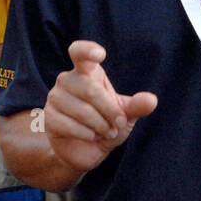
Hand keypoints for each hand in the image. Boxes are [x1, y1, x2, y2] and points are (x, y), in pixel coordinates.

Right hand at [43, 40, 157, 173]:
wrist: (86, 150)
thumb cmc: (106, 125)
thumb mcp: (125, 115)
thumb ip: (136, 106)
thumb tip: (151, 100)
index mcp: (85, 71)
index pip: (80, 53)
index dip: (88, 51)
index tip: (100, 55)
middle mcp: (67, 80)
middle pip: (91, 91)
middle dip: (110, 112)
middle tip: (117, 125)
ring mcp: (55, 98)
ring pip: (82, 111)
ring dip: (100, 126)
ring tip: (105, 132)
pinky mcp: (48, 118)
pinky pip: (70, 126)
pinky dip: (87, 135)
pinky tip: (91, 136)